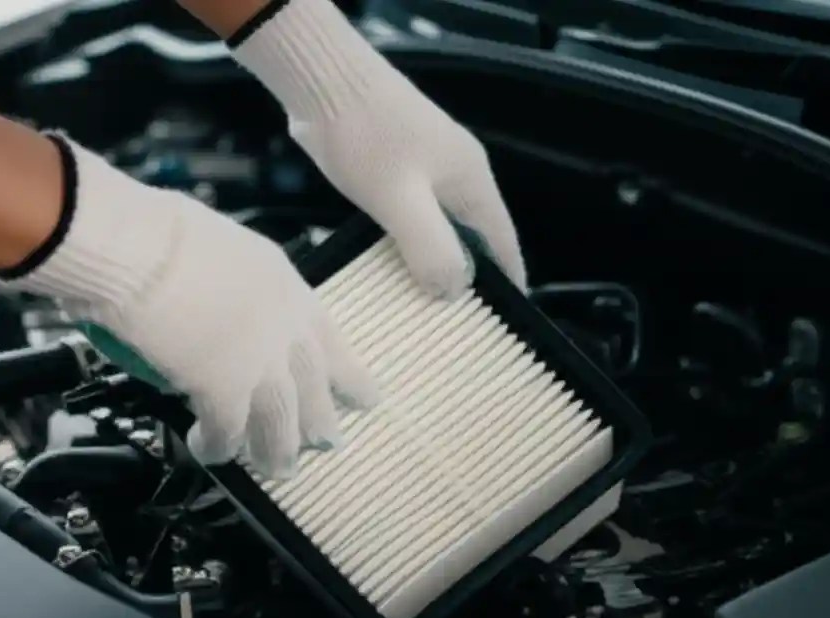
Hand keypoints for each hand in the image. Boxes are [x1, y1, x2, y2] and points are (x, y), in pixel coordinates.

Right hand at [3, 136, 378, 479]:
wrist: (140, 250)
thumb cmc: (159, 232)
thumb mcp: (220, 246)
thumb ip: (231, 282)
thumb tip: (213, 295)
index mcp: (287, 288)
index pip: (329, 339)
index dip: (349, 373)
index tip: (366, 397)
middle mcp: (284, 328)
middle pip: (314, 386)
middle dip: (323, 421)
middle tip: (330, 444)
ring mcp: (259, 363)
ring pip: (282, 423)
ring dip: (279, 452)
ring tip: (280, 470)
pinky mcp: (224, 390)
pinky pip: (227, 433)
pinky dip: (217, 447)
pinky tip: (207, 451)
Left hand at [231, 0, 526, 297]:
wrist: (322, 82)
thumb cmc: (364, 133)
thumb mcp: (401, 200)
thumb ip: (431, 247)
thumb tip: (453, 290)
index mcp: (471, 181)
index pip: (503, 242)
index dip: (506, 282)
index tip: (502, 320)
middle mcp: (454, 175)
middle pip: (471, 239)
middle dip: (463, 279)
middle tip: (450, 324)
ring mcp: (423, 170)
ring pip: (436, 229)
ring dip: (427, 262)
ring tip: (415, 305)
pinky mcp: (392, 170)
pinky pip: (407, 217)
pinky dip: (400, 244)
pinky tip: (382, 267)